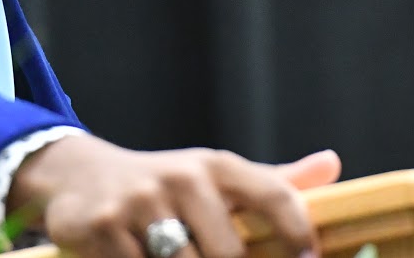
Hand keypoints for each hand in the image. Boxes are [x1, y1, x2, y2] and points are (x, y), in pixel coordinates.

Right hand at [9, 133, 341, 257]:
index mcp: (217, 166)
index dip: (298, 234)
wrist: (81, 175)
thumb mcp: (215, 177)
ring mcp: (140, 203)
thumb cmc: (167, 186)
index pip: (275, 195)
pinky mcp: (103, 228)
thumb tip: (333, 164)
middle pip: (228, 254)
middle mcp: (182, 178)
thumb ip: (273, 182)